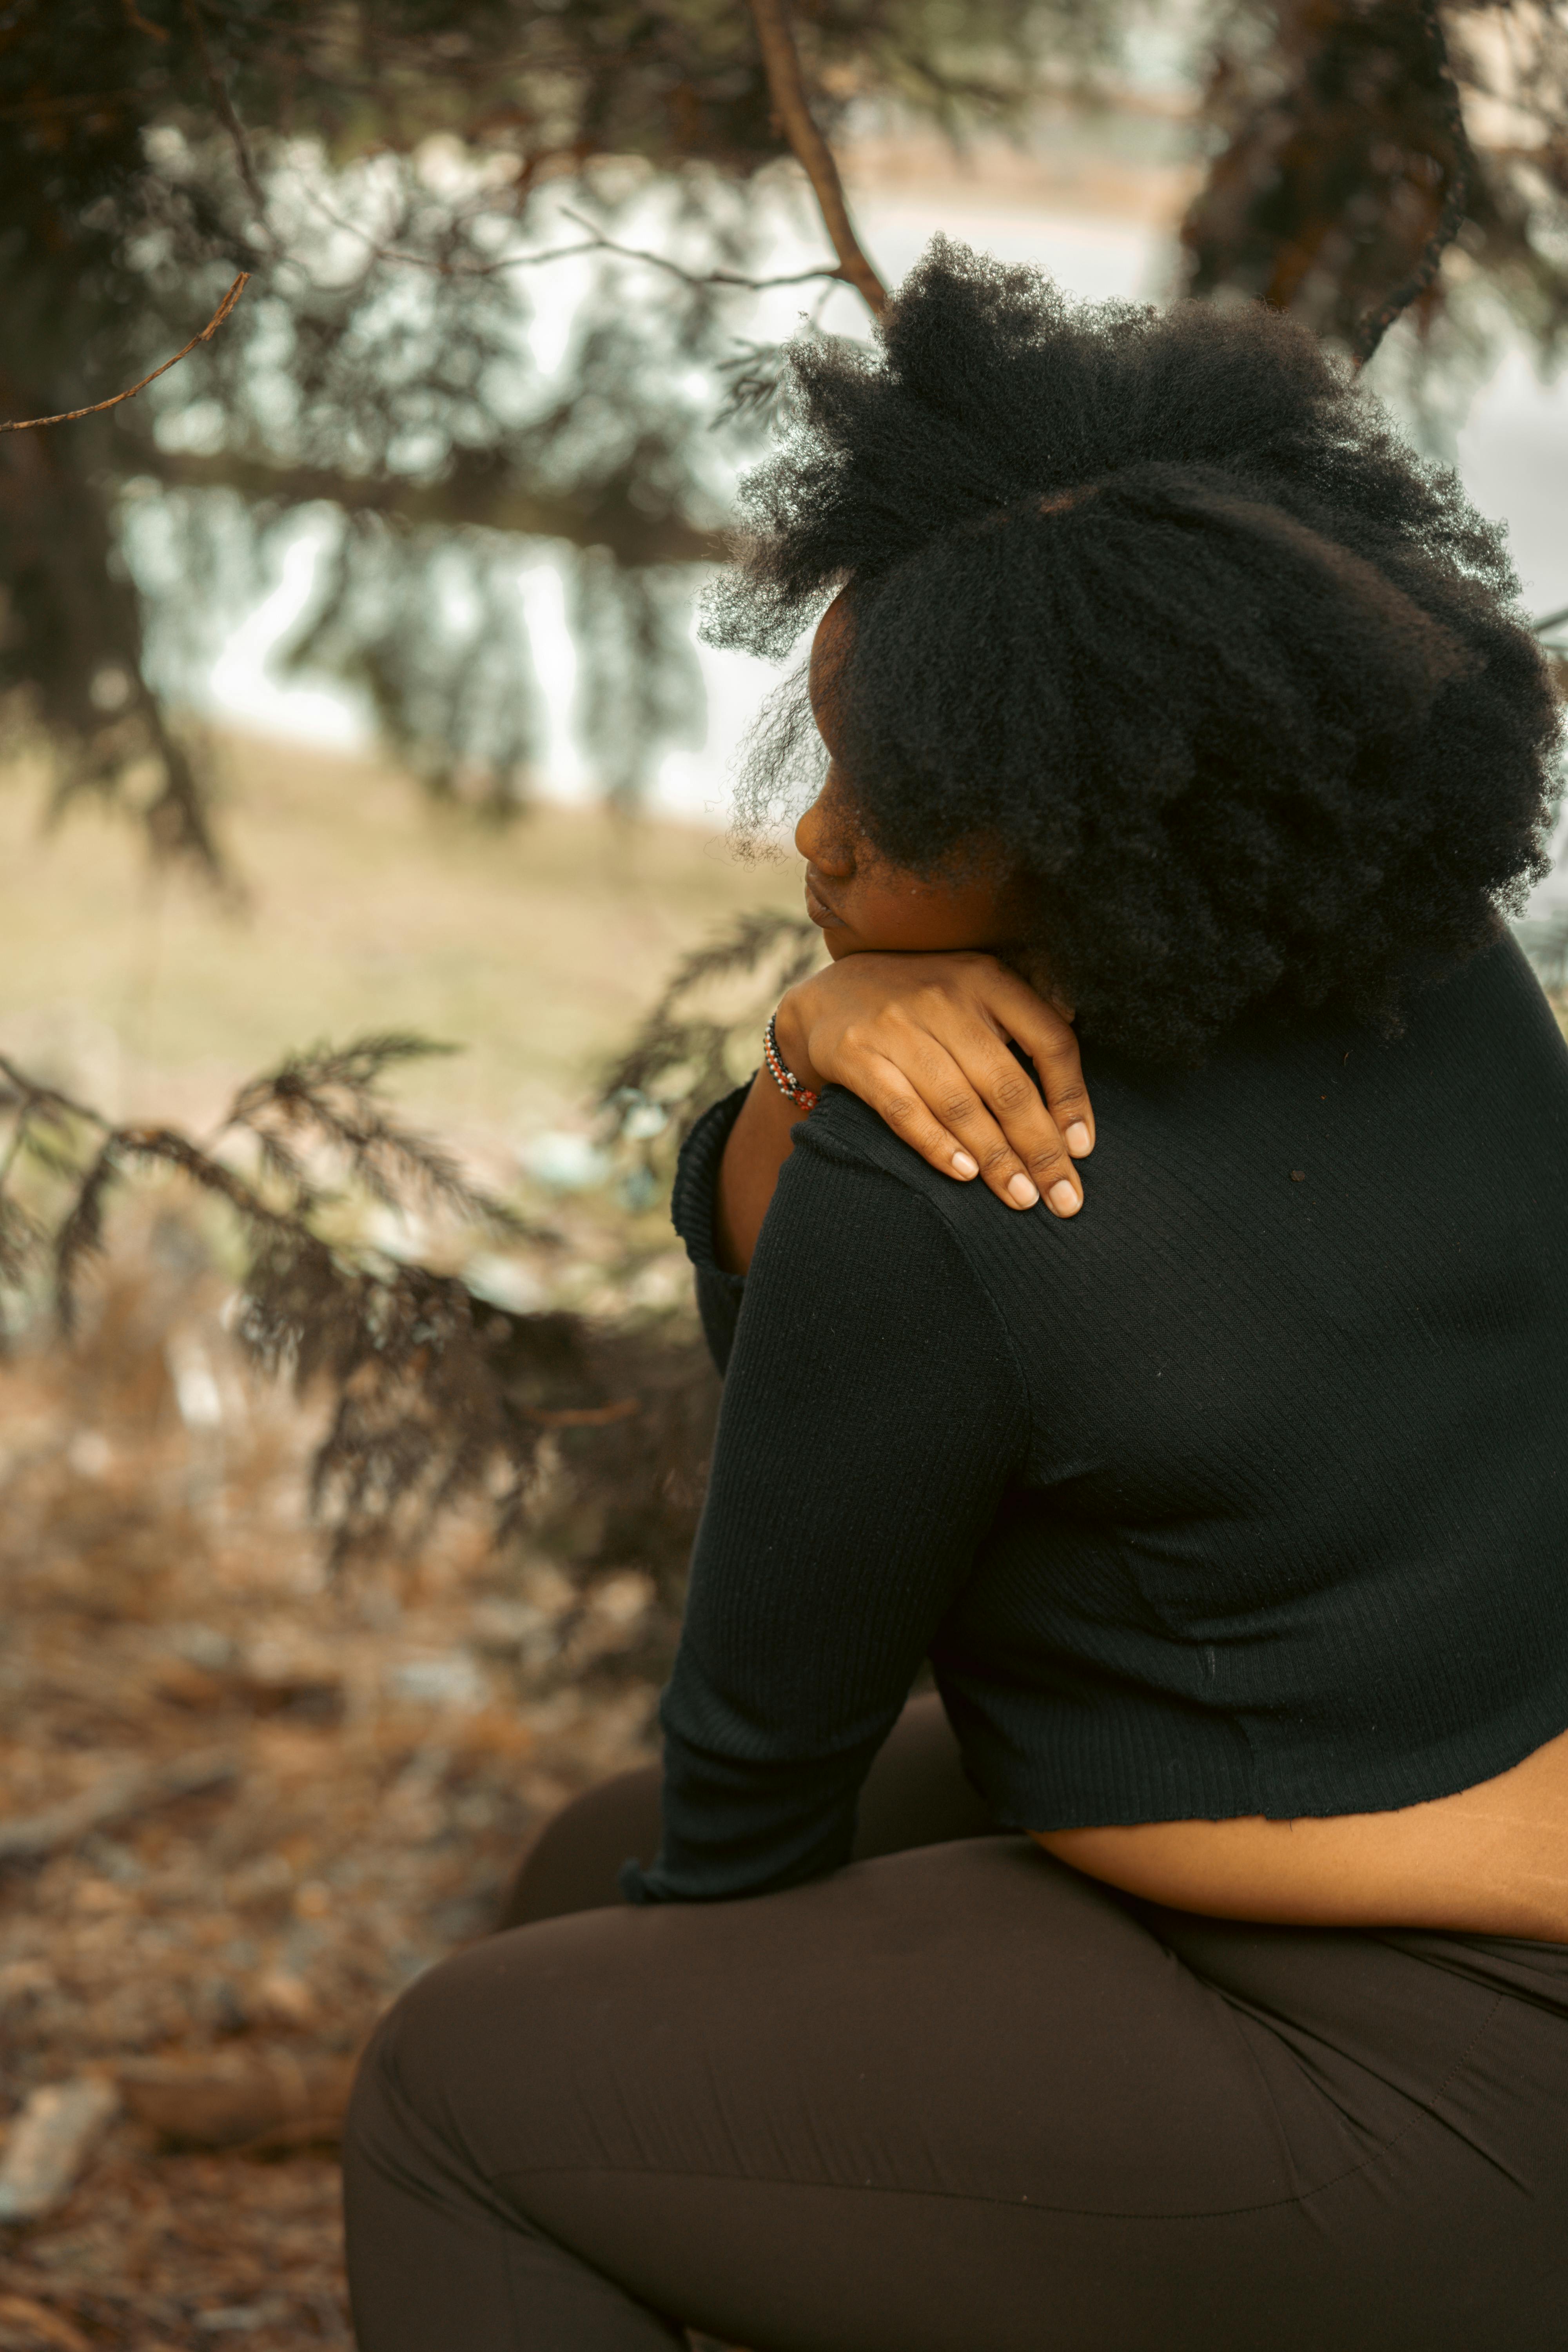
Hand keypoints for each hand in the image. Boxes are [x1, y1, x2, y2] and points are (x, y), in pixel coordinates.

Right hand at [774, 952, 1093, 1216]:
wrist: (826, 998)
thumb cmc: (917, 1002)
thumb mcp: (970, 984)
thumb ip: (1018, 1009)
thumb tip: (1074, 1017)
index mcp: (988, 979)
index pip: (1049, 1040)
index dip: (1072, 1097)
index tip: (1083, 1148)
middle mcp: (946, 998)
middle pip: (1007, 1085)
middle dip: (1041, 1149)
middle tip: (1064, 1199)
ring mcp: (898, 1026)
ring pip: (960, 1103)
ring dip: (996, 1158)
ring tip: (1022, 1198)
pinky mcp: (857, 1054)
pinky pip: (903, 1109)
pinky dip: (936, 1145)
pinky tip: (964, 1175)